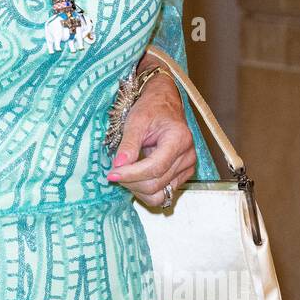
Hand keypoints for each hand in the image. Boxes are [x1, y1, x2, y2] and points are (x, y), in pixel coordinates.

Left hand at [106, 66, 195, 207]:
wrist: (164, 105)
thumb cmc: (151, 109)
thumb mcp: (136, 121)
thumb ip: (128, 144)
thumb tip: (118, 165)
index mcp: (179, 139)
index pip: (154, 168)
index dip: (131, 174)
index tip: (112, 173)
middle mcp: (187, 156)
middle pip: (156, 184)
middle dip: (131, 182)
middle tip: (114, 172)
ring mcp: (187, 167)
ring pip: (160, 194)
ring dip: (137, 189)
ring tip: (125, 174)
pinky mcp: (183, 175)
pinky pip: (164, 193)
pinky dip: (146, 190)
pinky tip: (135, 178)